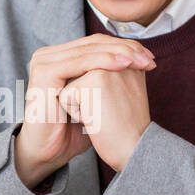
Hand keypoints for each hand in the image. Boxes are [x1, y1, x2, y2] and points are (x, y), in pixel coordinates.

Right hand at [14, 34, 155, 187]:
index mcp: (58, 57)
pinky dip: (104, 61)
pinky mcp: (45, 72)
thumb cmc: (74, 129)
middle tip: (150, 58)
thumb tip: (139, 59)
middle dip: (126, 49)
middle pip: (94, 44)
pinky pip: (80, 62)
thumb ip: (107, 76)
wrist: (50, 150)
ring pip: (89, 50)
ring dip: (119, 53)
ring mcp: (44, 61)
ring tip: (141, 61)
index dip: (125, 47)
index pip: (96, 43)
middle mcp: (48, 55)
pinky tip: (124, 64)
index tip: (150, 58)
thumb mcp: (95, 97)